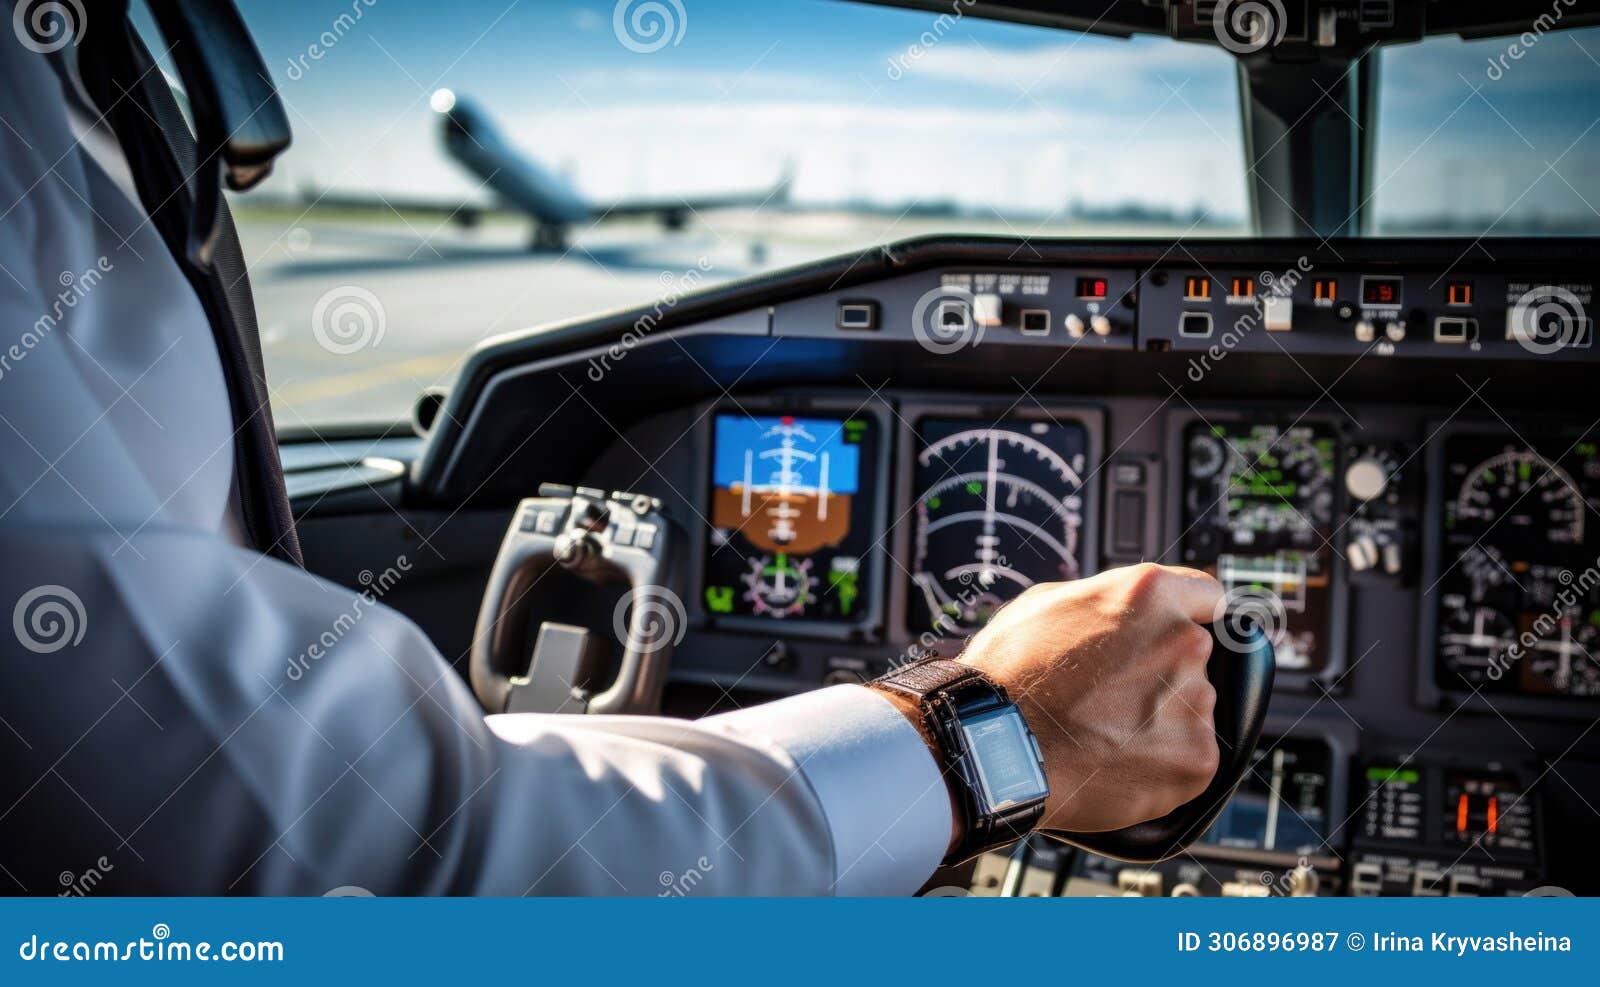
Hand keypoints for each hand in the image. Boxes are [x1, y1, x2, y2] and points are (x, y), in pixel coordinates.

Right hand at [957, 563, 1222, 835]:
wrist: (996, 749)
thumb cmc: (1008, 677)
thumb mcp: (1045, 603)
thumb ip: (1103, 601)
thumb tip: (1118, 607)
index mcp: (1150, 595)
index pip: (1206, 595)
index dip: (1187, 617)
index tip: (1174, 635)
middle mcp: (1183, 642)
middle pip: (1193, 659)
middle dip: (1160, 676)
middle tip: (1110, 697)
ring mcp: (1194, 704)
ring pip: (1190, 711)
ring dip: (1159, 722)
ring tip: (1104, 734)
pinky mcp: (1197, 758)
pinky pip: (1190, 759)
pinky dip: (1161, 766)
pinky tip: (1117, 762)